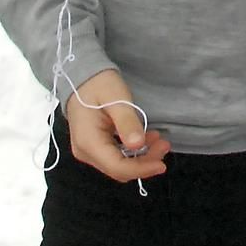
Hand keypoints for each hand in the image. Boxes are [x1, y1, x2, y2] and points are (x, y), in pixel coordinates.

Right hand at [66, 68, 169, 182]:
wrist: (81, 76)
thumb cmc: (98, 84)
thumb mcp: (116, 98)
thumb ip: (127, 122)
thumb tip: (137, 144)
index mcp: (88, 142)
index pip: (117, 167)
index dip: (141, 169)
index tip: (161, 164)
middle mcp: (86, 151)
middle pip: (119, 169)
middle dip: (144, 162)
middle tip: (164, 145)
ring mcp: (89, 151)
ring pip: (119, 165)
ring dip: (141, 157)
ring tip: (158, 140)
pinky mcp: (95, 147)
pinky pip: (116, 156)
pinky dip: (133, 152)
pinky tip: (146, 139)